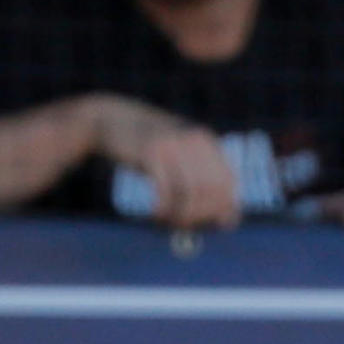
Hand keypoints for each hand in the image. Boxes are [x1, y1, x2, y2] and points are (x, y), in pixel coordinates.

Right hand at [94, 99, 241, 229]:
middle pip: (212, 190)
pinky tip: (155, 213)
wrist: (113, 119)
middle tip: (180, 224)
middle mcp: (195, 141)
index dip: (221, 208)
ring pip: (192, 192)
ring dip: (181, 215)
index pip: (229, 182)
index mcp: (206, 142)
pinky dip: (163, 208)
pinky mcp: (151, 152)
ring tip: (166, 221)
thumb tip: (229, 221)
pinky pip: (166, 190)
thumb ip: (202, 181)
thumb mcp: (178, 156)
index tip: (204, 223)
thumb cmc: (148, 148)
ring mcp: (173, 145)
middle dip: (199, 215)